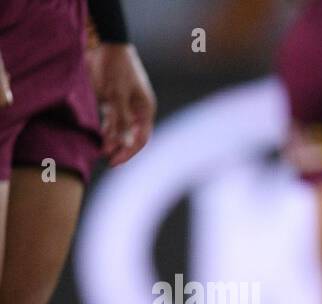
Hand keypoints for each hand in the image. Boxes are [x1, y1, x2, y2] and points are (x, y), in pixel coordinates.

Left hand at [85, 43, 155, 165]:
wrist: (108, 45)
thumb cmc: (117, 69)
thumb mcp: (117, 95)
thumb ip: (122, 120)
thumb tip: (127, 144)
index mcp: (145, 110)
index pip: (141, 139)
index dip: (128, 152)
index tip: (113, 162)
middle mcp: (138, 111)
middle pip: (131, 136)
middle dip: (119, 148)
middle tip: (104, 159)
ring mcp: (126, 105)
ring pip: (120, 129)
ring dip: (111, 140)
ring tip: (99, 149)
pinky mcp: (114, 100)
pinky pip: (111, 120)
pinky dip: (105, 128)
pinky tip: (97, 135)